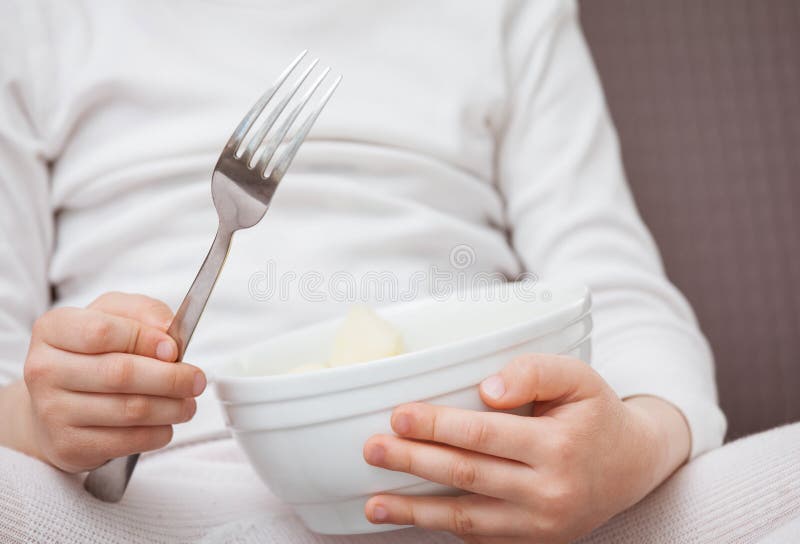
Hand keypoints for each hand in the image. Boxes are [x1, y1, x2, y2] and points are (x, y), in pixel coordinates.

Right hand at [20, 292, 205, 471]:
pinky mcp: (68, 446)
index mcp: (53, 329)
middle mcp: (44, 370)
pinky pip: (127, 441)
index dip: (146, 340)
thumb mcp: (113, 316)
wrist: (54, 406)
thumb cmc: (92, 354)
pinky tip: (167, 423)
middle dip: (171, 378)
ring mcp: (52, 411)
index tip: (174, 349)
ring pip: (130, 410)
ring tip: (188, 403)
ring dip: (172, 407)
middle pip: (121, 374)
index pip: (102, 331)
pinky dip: (159, 433)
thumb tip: (168, 330)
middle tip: (196, 379)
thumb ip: (142, 312)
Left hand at [363, 354, 689, 542]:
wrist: (633, 466)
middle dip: (413, 463)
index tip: (399, 417)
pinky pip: (479, 536)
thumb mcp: (577, 378)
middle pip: (466, 476)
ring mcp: (540, 525)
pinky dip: (441, 528)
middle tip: (373, 450)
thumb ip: (533, 372)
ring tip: (374, 503)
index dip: (437, 426)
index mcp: (558, 447)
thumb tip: (487, 390)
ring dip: (415, 512)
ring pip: (466, 518)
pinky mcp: (533, 541)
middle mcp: (549, 492)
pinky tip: (412, 518)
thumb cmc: (596, 414)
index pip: (484, 435)